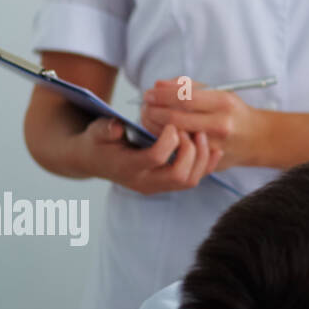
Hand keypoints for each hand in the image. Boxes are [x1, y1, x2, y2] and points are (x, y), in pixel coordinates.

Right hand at [72, 117, 221, 195]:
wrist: (94, 160)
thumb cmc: (98, 142)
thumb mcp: (96, 132)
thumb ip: (105, 129)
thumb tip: (116, 127)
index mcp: (126, 167)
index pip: (156, 157)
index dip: (169, 139)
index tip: (171, 123)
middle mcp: (143, 181)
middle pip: (179, 175)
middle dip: (190, 150)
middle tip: (190, 130)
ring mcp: (157, 185)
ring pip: (190, 180)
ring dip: (201, 157)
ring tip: (200, 135)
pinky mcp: (166, 184)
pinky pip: (193, 179)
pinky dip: (207, 165)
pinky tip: (214, 148)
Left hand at [141, 79, 262, 170]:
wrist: (256, 138)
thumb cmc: (234, 112)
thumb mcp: (219, 92)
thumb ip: (189, 86)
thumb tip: (159, 85)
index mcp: (224, 103)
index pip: (184, 97)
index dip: (162, 95)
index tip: (149, 92)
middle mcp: (220, 124)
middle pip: (174, 117)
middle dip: (152, 109)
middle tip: (144, 104)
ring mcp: (212, 145)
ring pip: (172, 135)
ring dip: (153, 123)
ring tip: (148, 114)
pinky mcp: (206, 159)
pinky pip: (176, 147)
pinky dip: (162, 137)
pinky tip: (158, 128)